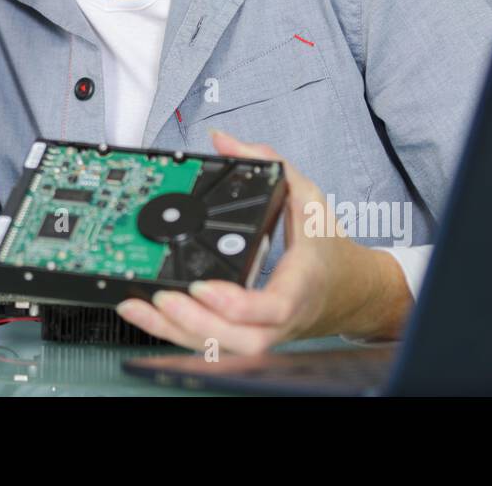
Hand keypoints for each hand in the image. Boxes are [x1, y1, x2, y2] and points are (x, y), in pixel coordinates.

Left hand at [114, 129, 413, 354]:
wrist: (351, 291)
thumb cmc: (328, 250)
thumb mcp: (309, 198)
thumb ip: (268, 164)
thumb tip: (224, 141)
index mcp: (299, 285)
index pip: (273, 307)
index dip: (236, 304)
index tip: (203, 288)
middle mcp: (280, 318)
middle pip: (239, 340)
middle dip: (196, 323)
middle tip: (163, 297)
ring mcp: (263, 332)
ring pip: (220, 349)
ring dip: (176, 332)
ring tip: (140, 307)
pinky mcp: (245, 336)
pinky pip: (210, 345)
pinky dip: (175, 334)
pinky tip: (146, 315)